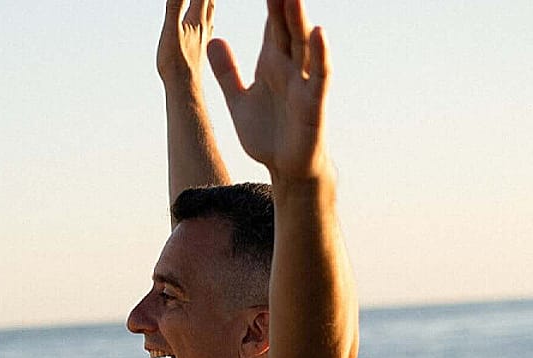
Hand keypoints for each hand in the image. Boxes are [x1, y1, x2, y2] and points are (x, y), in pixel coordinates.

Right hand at [157, 0, 215, 86]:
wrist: (186, 91)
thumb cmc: (176, 64)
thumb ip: (175, 7)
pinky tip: (206, 24)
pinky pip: (206, 27)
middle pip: (209, 0)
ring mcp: (203, 38)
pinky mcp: (200, 48)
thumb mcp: (171, 32)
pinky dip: (206, 18)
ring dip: (208, 1)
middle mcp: (204, 26)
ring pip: (209, 12)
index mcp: (198, 19)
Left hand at [208, 0, 328, 181]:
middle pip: (287, 27)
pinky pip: (319, 74)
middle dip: (284, 3)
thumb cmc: (267, 133)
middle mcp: (290, 67)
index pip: (270, 25)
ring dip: (300, 19)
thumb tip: (212, 40)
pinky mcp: (313, 101)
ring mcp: (303, 82)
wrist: (285, 167)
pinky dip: (320, 53)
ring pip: (303, 44)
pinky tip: (319, 32)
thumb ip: (227, 71)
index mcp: (271, 63)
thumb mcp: (238, 100)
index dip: (270, 2)